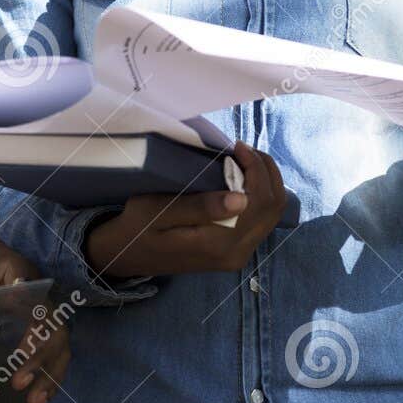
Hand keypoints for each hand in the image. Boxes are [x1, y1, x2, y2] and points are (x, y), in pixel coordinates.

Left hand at [0, 231, 69, 402]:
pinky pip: (54, 350)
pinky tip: (42, 396)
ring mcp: (43, 311)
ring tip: (35, 402)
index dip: (35, 329)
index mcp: (23, 275)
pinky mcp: (40, 327)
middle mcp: (41, 294)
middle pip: (52, 327)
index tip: (20, 356)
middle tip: (17, 384)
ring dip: (51, 374)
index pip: (37, 303)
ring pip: (59, 343)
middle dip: (40, 358)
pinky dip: (51, 374)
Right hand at [84, 141, 286, 278]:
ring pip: (274, 214)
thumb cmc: (139, 227)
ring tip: (244, 161)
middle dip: (265, 170)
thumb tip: (241, 200)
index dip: (256, 167)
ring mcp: (239, 255)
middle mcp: (236, 253)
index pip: (259, 200)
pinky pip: (263, 221)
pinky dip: (261, 196)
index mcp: (219, 243)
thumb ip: (200, 207)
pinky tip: (242, 181)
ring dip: (266, 182)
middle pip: (274, 206)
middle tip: (242, 149)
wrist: (128, 255)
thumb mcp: (159, 211)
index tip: (236, 146)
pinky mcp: (237, 252)